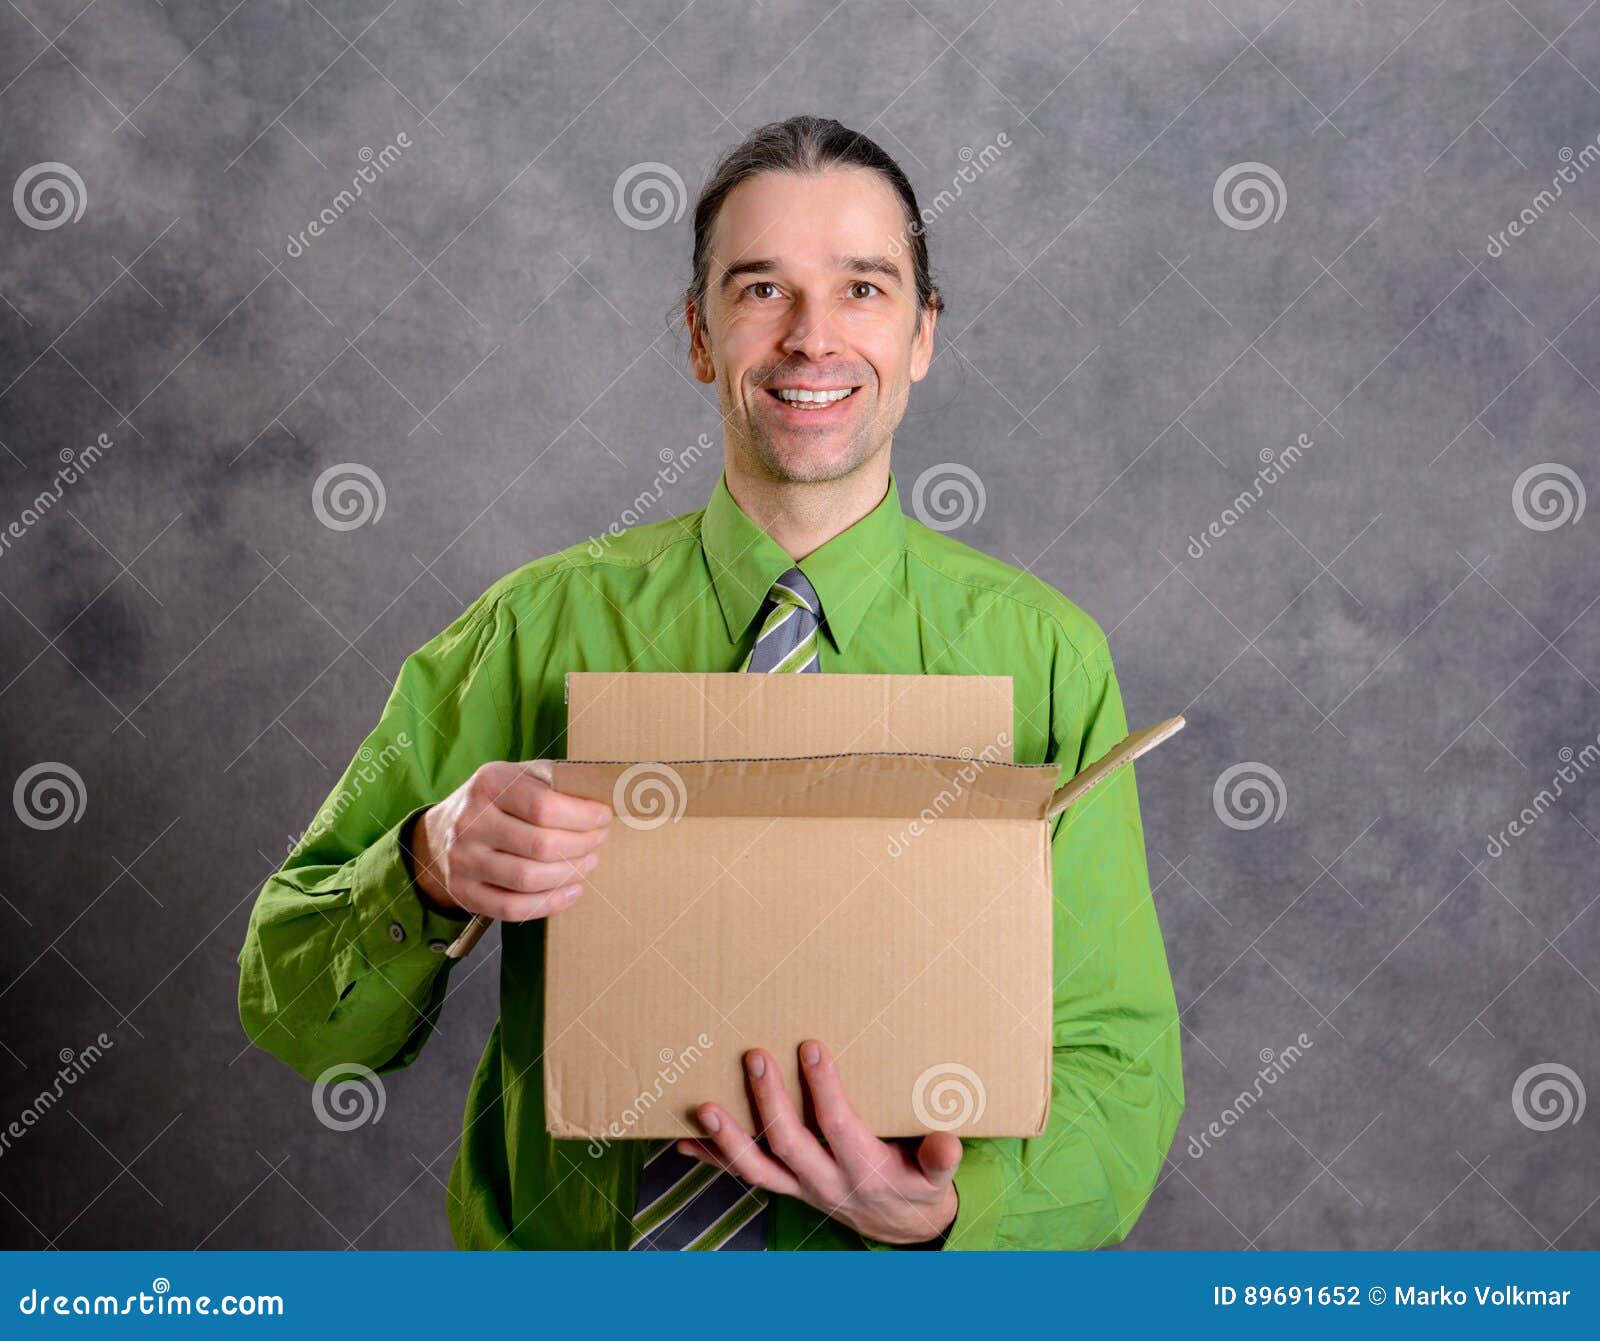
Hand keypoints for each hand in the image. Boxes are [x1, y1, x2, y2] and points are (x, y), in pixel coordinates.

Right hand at [409, 760, 612, 920]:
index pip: (543, 806)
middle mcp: (471, 822)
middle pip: (540, 845)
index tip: (604, 817)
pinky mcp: (464, 892)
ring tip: (588, 862)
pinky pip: (512, 908)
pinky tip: (572, 890)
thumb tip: (606, 794)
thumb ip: (557, 782)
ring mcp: (464, 860)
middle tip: (598, 840)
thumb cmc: (498, 800)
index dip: (582, 816)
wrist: (442, 831)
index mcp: (489, 784)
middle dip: (581, 845)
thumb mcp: (521, 775)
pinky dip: (550, 904)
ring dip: (569, 874)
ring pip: (528, 879)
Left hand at [677, 1039, 961, 1245]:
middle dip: (767, 1101)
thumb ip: (939, 1159)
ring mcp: (799, 1187)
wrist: (900, 1228)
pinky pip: (743, 1175)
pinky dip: (712, 1158)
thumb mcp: (936, 1177)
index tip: (810, 1047)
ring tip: (703, 1105)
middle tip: (754, 1056)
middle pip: (787, 1143)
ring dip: (726, 1138)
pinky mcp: (785, 1186)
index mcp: (863, 1169)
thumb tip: (948, 1142)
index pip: (838, 1126)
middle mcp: (825, 1180)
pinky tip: (685, 1138)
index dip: (823, 1089)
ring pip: (755, 1169)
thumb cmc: (917, 1186)